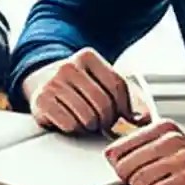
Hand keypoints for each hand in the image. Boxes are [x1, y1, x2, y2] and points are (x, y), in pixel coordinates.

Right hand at [23, 48, 149, 133]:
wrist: (40, 81)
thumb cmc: (78, 86)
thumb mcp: (102, 82)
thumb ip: (128, 97)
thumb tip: (144, 118)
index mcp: (87, 56)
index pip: (117, 85)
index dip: (124, 107)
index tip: (122, 115)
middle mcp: (68, 66)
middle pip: (103, 104)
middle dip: (107, 119)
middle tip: (101, 121)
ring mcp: (52, 83)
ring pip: (88, 117)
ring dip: (90, 125)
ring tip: (85, 120)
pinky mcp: (41, 101)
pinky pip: (70, 124)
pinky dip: (73, 128)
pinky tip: (70, 120)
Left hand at [105, 118, 184, 184]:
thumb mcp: (160, 154)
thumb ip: (135, 150)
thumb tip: (109, 156)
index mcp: (161, 128)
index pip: (115, 151)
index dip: (121, 168)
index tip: (137, 171)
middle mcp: (172, 138)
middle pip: (123, 167)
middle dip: (133, 181)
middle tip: (152, 182)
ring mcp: (183, 157)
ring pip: (138, 181)